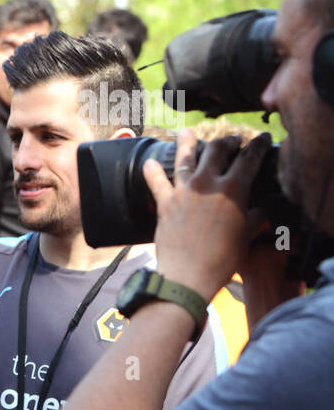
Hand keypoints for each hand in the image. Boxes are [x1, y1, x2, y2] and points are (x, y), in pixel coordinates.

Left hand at [143, 129, 270, 299]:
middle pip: (217, 150)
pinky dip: (152, 171)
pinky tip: (149, 162)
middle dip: (227, 140)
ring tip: (187, 133)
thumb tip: (261, 210)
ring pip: (185, 159)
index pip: (249, 159)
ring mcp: (184, 192)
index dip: (257, 145)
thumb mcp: (247, 236)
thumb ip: (254, 218)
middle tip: (232, 139)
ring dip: (187, 143)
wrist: (188, 276)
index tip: (261, 138)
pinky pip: (156, 182)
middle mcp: (207, 184)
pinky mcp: (165, 204)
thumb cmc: (222, 260)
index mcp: (234, 190)